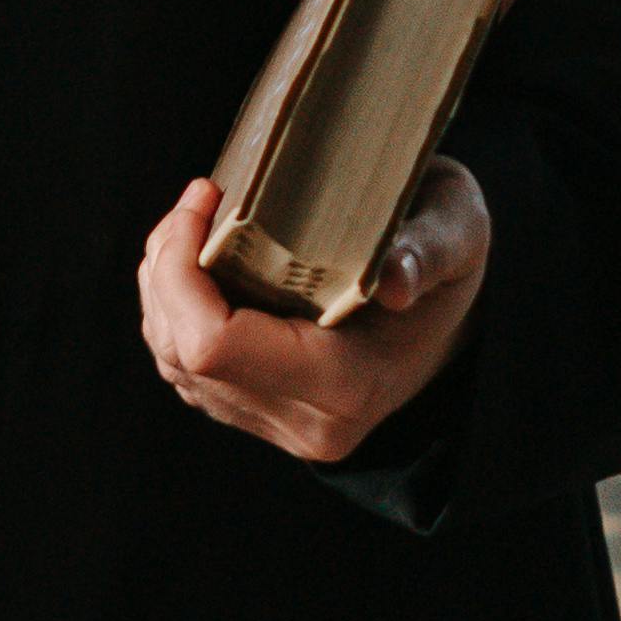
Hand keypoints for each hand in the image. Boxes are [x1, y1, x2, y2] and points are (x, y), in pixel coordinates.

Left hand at [136, 157, 492, 469]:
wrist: (452, 316)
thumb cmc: (447, 252)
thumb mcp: (457, 232)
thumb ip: (428, 251)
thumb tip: (393, 281)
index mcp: (347, 386)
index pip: (215, 345)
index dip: (181, 269)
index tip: (207, 197)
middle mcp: (304, 422)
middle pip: (180, 350)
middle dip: (166, 264)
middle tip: (200, 198)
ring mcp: (274, 423)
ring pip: (172, 358)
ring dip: (163, 283)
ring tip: (194, 220)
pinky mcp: (253, 412)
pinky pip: (182, 363)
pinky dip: (174, 305)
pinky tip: (198, 258)